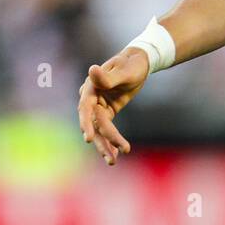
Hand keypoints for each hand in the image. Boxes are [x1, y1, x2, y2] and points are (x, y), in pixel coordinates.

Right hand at [77, 48, 149, 165]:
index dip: (86, 123)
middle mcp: (91, 98)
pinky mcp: (106, 111)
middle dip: (101, 141)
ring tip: (113, 162)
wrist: (138, 62)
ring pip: (99, 129)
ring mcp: (98, 106)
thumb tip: (92, 69)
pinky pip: (106, 129)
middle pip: (93, 123)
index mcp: (91, 87)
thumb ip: (108, 77)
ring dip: (106, 145)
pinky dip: (110, 140)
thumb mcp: (124, 71)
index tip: (89, 138)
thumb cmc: (131, 64)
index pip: (85, 108)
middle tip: (110, 158)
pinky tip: (116, 154)